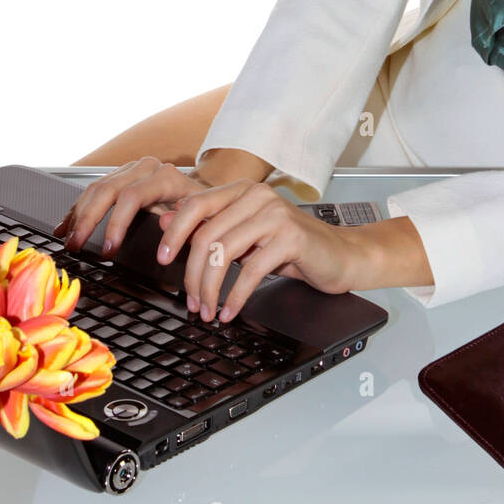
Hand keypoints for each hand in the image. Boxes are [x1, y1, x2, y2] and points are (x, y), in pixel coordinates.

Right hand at [52, 156, 209, 254]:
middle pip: (107, 190)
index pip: (131, 196)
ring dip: (79, 215)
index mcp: (165, 177)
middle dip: (88, 220)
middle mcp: (146, 168)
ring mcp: (131, 170)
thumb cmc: (203, 209)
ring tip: (69, 240)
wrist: (204, 191)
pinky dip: (79, 208)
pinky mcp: (121, 175)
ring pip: (96, 188)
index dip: (116, 223)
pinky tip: (68, 224)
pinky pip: (94, 189)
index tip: (108, 249)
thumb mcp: (201, 217)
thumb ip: (186, 221)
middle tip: (77, 246)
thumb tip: (163, 223)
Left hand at [155, 180, 359, 322]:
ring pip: (223, 252)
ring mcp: (275, 214)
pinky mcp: (291, 237)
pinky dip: (235, 297)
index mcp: (243, 191)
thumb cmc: (293, 246)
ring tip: (207, 310)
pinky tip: (230, 312)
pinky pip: (251, 271)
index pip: (196, 204)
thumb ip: (210, 226)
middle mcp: (258, 196)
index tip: (162, 260)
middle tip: (191, 301)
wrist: (342, 255)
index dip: (174, 233)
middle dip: (192, 274)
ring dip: (210, 288)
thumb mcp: (246, 235)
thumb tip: (164, 221)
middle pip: (206, 234)